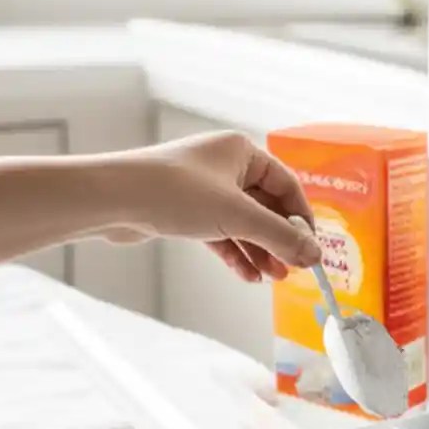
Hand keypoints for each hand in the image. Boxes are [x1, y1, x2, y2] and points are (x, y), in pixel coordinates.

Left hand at [105, 131, 320, 281]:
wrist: (113, 199)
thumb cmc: (172, 193)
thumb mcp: (236, 216)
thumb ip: (279, 236)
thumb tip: (315, 256)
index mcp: (241, 151)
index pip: (286, 184)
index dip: (301, 218)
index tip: (311, 248)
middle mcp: (224, 165)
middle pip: (265, 206)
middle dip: (279, 240)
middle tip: (293, 269)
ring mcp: (203, 189)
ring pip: (242, 223)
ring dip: (259, 251)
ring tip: (273, 278)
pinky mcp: (184, 211)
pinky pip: (220, 233)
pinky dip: (235, 253)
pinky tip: (248, 275)